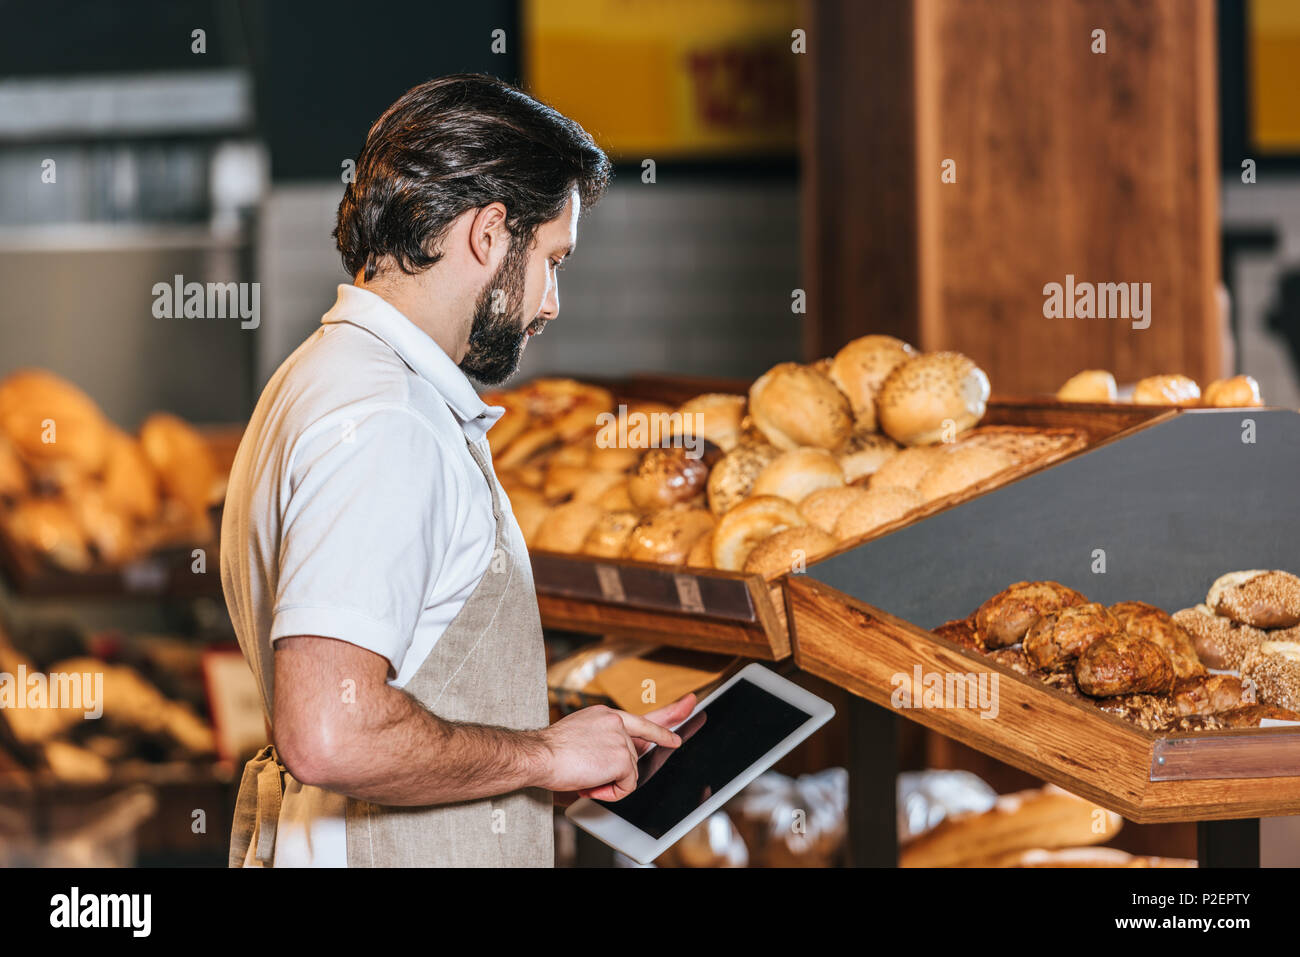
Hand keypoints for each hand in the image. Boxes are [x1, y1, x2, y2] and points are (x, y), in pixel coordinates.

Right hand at [537, 704, 680, 800]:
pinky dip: (611, 793)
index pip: (642, 720)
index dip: (664, 727)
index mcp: (605, 715)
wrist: (538, 755)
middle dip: (615, 774)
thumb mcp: (580, 736)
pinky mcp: (622, 758)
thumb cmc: (550, 752)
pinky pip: (627, 786)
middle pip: (632, 758)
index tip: (679, 730)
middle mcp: (616, 722)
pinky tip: (591, 784)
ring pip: (629, 773)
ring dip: (608, 783)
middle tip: (587, 777)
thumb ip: (602, 741)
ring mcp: (621, 739)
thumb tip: (616, 761)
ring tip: (583, 777)